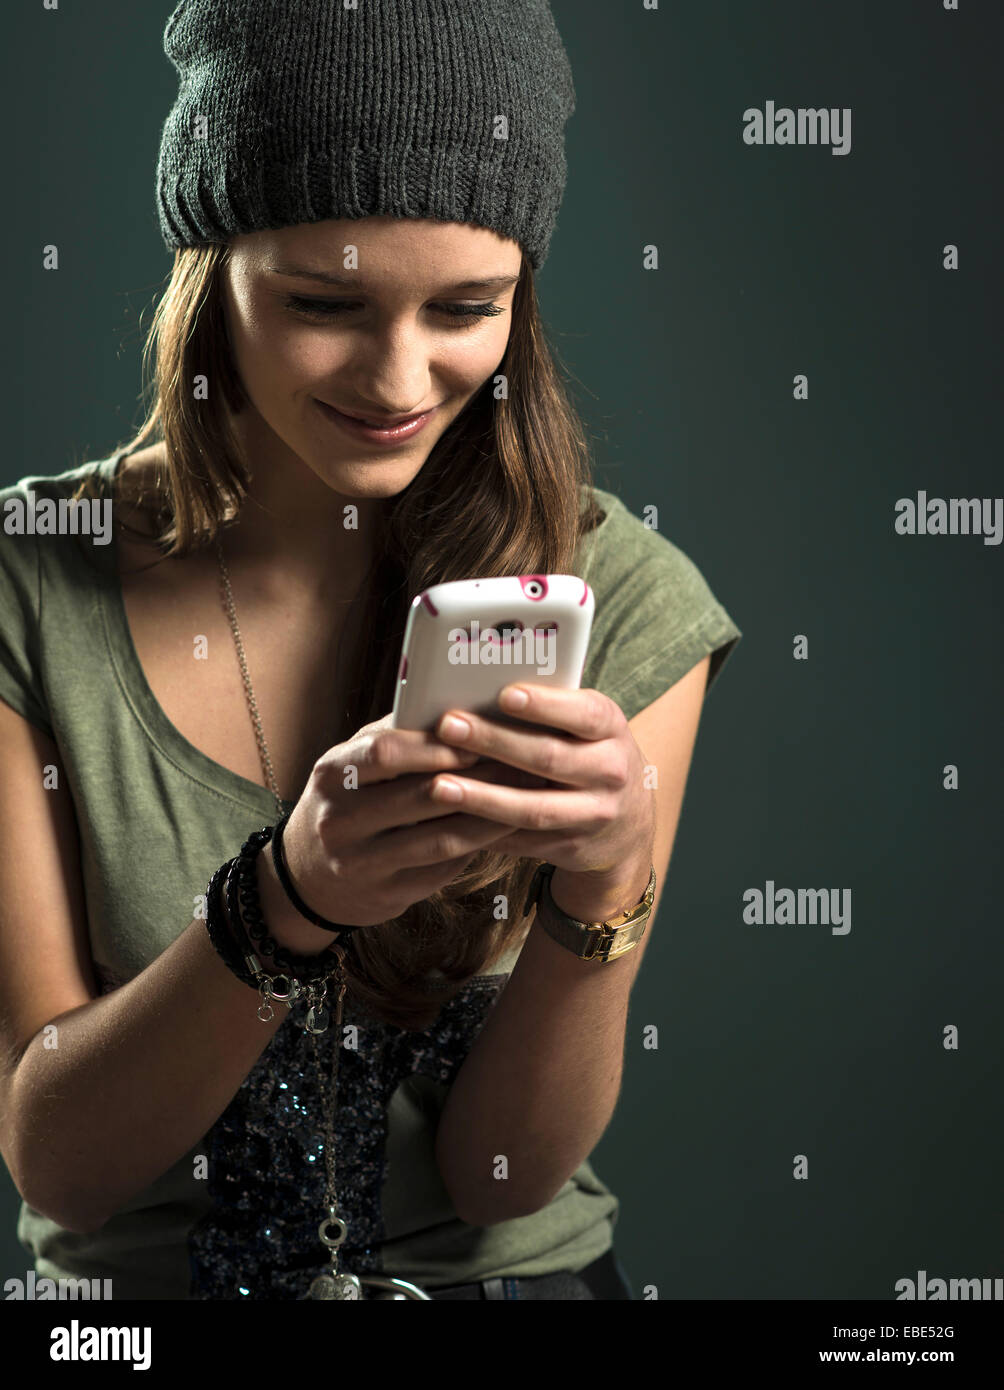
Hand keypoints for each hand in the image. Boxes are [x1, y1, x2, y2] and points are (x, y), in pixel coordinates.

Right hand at [270, 711, 535, 941]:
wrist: (307, 875)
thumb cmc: (346, 800)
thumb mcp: (352, 763)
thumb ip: (394, 734)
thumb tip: (455, 700)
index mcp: (332, 774)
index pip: (387, 752)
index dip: (438, 744)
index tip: (483, 732)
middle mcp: (340, 820)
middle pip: (420, 796)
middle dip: (478, 776)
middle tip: (522, 761)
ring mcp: (361, 862)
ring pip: (439, 838)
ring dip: (488, 815)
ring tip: (525, 794)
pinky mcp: (387, 894)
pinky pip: (442, 867)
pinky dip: (478, 846)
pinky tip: (505, 827)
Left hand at [431, 683, 655, 883]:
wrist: (628, 823)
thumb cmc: (591, 755)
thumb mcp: (589, 728)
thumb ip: (551, 711)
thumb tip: (481, 688)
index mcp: (612, 729)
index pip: (583, 714)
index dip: (544, 706)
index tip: (504, 695)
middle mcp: (609, 772)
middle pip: (548, 757)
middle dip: (494, 742)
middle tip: (448, 726)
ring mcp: (593, 815)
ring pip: (533, 808)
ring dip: (482, 797)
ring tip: (439, 786)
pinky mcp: (572, 848)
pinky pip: (521, 840)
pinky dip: (483, 831)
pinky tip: (449, 820)